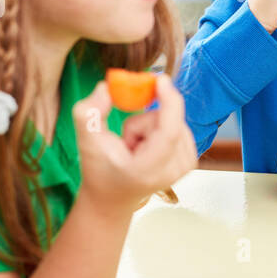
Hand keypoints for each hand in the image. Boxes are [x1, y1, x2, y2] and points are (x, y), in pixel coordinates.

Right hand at [74, 75, 196, 211]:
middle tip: (126, 142)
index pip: (169, 131)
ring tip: (134, 149)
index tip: (161, 79)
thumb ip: (89, 112)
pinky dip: (160, 130)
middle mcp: (172, 171)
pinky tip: (146, 148)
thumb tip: (106, 87)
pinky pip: (177, 125)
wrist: (113, 197)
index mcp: (147, 169)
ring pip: (172, 121)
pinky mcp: (190, 160)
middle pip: (166, 121)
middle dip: (143, 120)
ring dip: (150, 126)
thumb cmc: (99, 170)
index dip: (168, 101)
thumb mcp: (86, 141)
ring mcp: (185, 167)